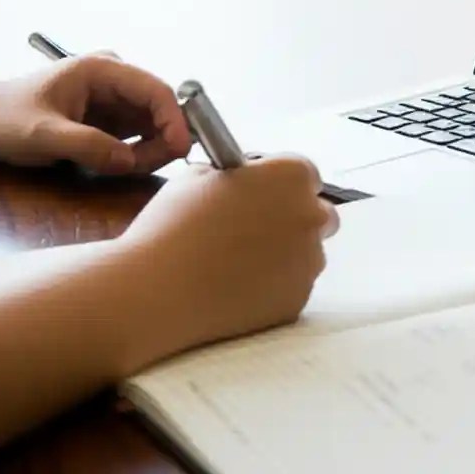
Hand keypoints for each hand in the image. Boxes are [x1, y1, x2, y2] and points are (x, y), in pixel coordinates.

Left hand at [0, 54, 192, 174]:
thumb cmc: (6, 119)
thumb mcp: (42, 135)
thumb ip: (86, 146)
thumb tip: (128, 161)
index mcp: (103, 69)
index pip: (156, 90)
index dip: (175, 119)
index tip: (182, 149)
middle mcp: (115, 79)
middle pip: (160, 108)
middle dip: (164, 139)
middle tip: (151, 167)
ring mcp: (115, 97)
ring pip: (154, 124)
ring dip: (152, 149)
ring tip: (127, 168)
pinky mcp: (111, 116)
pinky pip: (141, 134)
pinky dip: (140, 152)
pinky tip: (122, 165)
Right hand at [113, 155, 336, 362]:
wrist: (157, 289)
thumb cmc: (171, 227)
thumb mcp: (197, 177)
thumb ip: (235, 176)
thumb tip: (241, 184)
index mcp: (291, 177)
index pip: (304, 174)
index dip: (279, 183)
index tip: (260, 193)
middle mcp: (311, 216)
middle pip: (317, 214)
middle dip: (292, 218)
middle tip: (254, 228)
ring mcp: (308, 261)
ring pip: (307, 253)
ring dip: (284, 253)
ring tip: (237, 262)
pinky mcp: (297, 299)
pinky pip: (292, 286)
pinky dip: (273, 286)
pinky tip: (236, 286)